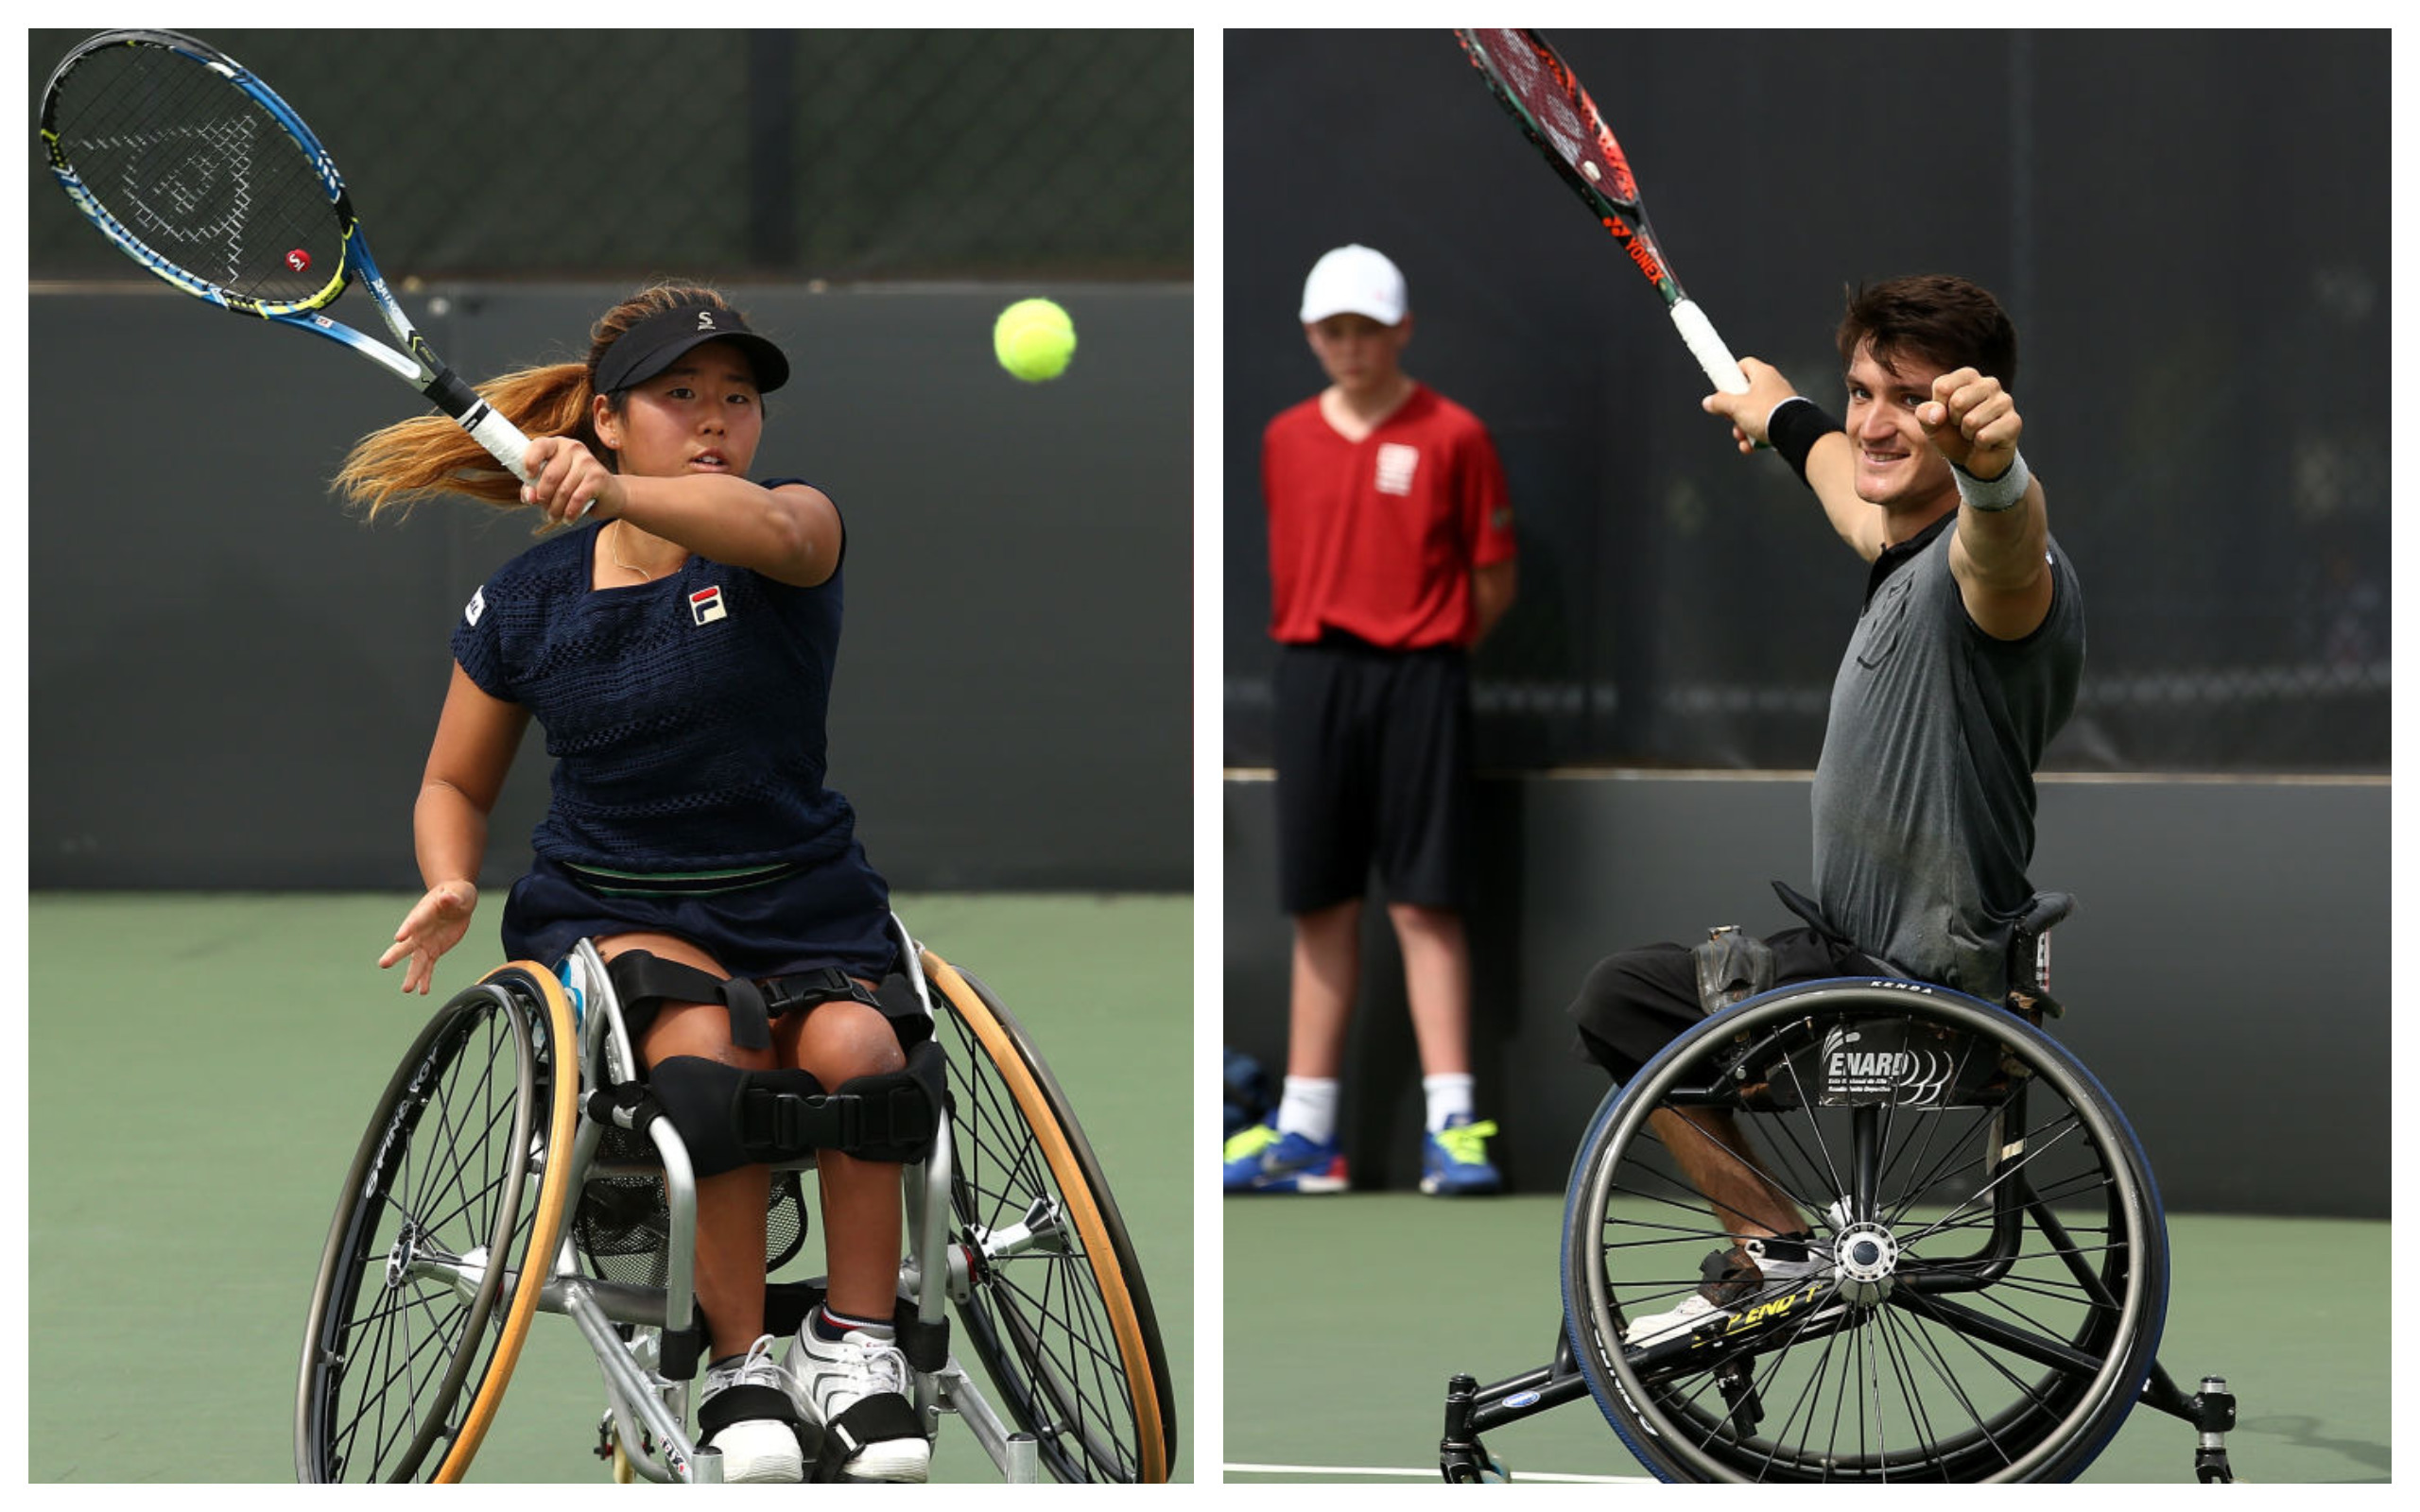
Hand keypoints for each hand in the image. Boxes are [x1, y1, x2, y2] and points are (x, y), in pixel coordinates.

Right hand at [379, 880, 478, 994]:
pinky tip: (422, 991)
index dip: (407, 928)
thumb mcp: (458, 893)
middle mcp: (419, 930)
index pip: (414, 920)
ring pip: (416, 961)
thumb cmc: (455, 893)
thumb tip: (448, 898)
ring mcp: (425, 942)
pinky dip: (426, 979)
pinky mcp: (433, 951)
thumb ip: (452, 898)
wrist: (456, 901)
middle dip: (395, 955)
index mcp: (424, 912)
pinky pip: (428, 967)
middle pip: (406, 944)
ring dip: (412, 975)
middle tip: (383, 964)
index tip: (399, 937)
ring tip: (406, 989)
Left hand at [520, 435, 624, 524]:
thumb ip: (534, 488)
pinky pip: (576, 499)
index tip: (529, 477)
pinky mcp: (598, 477)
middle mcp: (573, 448)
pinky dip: (570, 513)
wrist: (611, 495)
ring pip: (563, 491)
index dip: (530, 462)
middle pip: (549, 476)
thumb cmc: (576, 487)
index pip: (539, 446)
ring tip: (556, 516)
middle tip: (545, 509)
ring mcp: (587, 461)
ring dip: (556, 509)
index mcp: (558, 445)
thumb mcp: (551, 485)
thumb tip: (529, 497)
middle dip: (544, 498)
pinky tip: (569, 518)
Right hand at [1700, 357, 1800, 454]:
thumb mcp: (1736, 407)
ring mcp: (1780, 402)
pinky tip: (1750, 446)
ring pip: (1754, 412)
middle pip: (1746, 393)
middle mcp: (1773, 385)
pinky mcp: (1785, 418)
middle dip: (1734, 411)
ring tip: (1741, 436)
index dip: (1731, 375)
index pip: (1744, 365)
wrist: (1794, 432)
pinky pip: (1765, 425)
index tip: (1722, 388)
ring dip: (1743, 427)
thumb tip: (1709, 402)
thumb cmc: (1767, 413)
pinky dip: (1755, 436)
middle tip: (1729, 418)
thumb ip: (1720, 402)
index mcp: (1763, 374)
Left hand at [1918, 368, 2022, 481]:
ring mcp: (2005, 401)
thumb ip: (1925, 414)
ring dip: (1968, 434)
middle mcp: (1989, 383)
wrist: (1973, 458)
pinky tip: (1986, 442)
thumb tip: (1937, 414)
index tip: (1947, 415)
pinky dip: (1980, 445)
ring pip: (1972, 421)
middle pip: (1958, 401)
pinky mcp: (2014, 421)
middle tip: (1962, 425)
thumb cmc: (1952, 433)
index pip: (1943, 386)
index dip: (1939, 408)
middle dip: (1954, 421)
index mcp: (1968, 376)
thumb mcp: (1930, 424)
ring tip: (1974, 433)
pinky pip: (1985, 436)